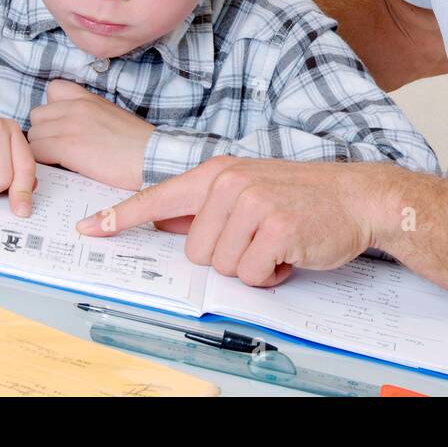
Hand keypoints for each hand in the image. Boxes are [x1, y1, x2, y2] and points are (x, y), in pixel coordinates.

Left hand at [28, 80, 150, 190]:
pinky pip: (36, 152)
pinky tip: (62, 167)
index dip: (52, 110)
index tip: (61, 124)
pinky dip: (44, 162)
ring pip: (33, 136)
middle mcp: (75, 107)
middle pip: (37, 116)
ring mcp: (69, 126)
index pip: (52, 90)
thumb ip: (88, 113)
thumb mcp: (112, 115)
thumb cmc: (137, 144)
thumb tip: (66, 128)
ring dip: (42, 149)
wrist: (151, 158)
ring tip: (62, 159)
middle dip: (44, 132)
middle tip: (60, 147)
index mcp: (88, 98)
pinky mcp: (66, 147)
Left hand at [75, 156, 396, 287]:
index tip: (89, 229)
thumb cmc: (305, 197)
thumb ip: (211, 204)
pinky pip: (253, 274)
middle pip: (195, 252)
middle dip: (228, 257)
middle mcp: (229, 184)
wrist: (358, 196)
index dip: (121, 217)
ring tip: (279, 242)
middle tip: (261, 239)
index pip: (158, 196)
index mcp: (218, 172)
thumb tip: (170, 225)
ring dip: (252, 267)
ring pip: (222, 267)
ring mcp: (252, 205)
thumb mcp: (252, 187)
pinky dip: (273, 274)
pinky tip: (292, 252)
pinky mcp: (275, 230)